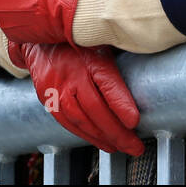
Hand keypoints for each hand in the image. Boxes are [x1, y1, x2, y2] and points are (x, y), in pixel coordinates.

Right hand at [7, 38, 142, 155]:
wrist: (39, 39)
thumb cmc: (76, 41)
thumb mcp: (102, 42)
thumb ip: (119, 60)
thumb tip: (145, 78)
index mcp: (89, 57)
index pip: (107, 83)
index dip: (121, 104)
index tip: (135, 121)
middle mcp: (71, 73)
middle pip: (95, 108)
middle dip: (117, 132)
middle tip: (134, 146)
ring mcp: (55, 87)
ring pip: (80, 119)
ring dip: (101, 138)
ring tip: (119, 147)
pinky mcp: (47, 98)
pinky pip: (66, 121)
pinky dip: (84, 134)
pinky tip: (98, 140)